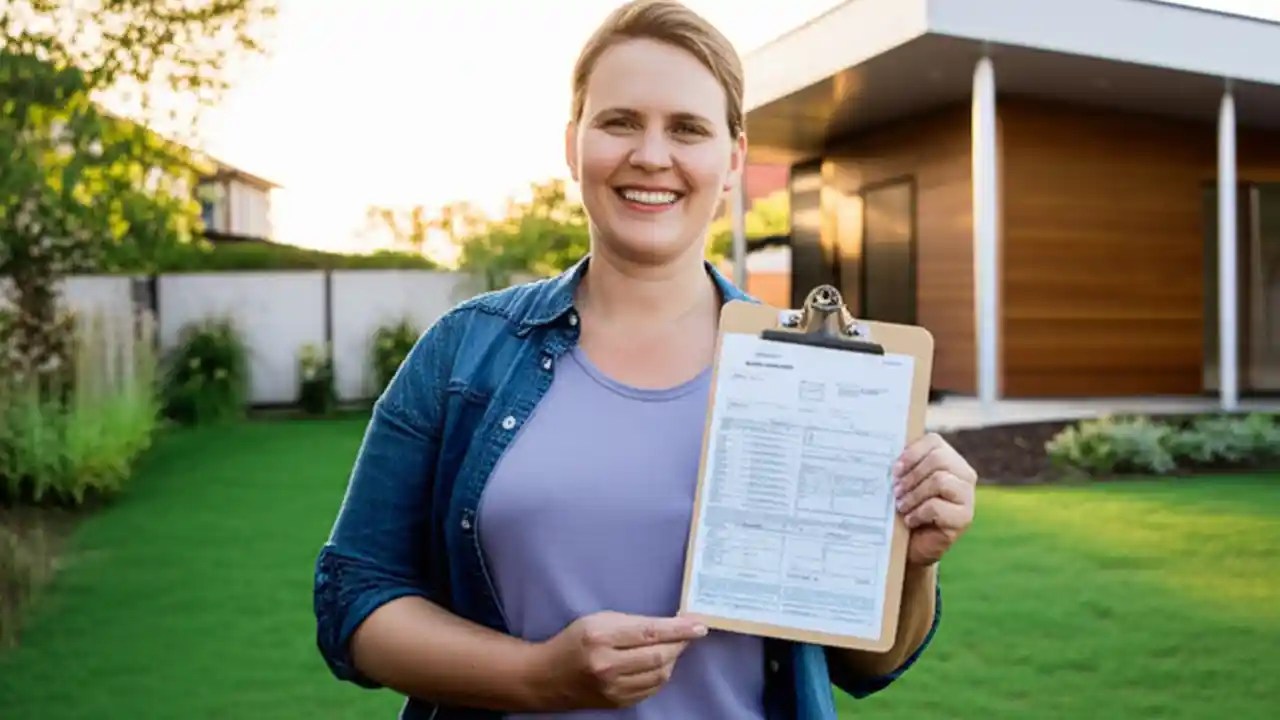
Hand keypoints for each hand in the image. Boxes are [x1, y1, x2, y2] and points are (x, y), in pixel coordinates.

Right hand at [529, 611, 706, 709]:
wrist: (546, 677)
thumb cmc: (574, 641)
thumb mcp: (598, 621)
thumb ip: (632, 622)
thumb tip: (669, 626)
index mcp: (601, 637)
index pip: (649, 632)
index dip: (678, 629)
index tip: (699, 625)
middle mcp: (607, 666)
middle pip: (658, 656)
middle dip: (680, 644)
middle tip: (689, 634)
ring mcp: (612, 689)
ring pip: (659, 675)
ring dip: (672, 660)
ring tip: (672, 648)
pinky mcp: (616, 704)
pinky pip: (650, 690)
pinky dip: (660, 675)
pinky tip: (659, 664)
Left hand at [891, 432, 976, 565]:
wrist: (913, 545)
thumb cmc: (907, 508)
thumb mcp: (903, 483)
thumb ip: (902, 465)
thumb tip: (884, 450)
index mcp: (950, 459)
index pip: (934, 441)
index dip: (911, 453)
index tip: (894, 470)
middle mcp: (964, 474)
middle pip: (938, 459)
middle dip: (911, 475)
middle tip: (896, 491)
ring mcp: (968, 496)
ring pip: (939, 481)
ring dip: (914, 495)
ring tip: (901, 506)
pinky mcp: (964, 517)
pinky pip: (937, 506)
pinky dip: (918, 513)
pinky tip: (910, 520)